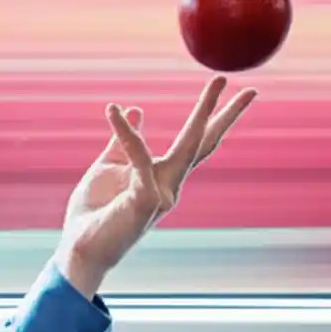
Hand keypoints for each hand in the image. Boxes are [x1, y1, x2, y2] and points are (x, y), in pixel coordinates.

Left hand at [54, 75, 256, 298]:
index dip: (211, 116)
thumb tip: (135, 109)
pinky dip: (128, 135)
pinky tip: (113, 112)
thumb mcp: (109, 166)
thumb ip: (124, 142)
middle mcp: (170, 184)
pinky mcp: (145, 200)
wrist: (80, 246)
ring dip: (203, 112)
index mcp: (164, 175)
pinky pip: (139, 158)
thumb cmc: (95, 210)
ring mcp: (162, 193)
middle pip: (205, 144)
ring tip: (217, 84)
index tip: (226, 89)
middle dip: (227, 115)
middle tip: (250, 90)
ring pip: (190, 146)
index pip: (195, 142)